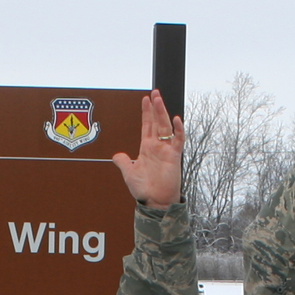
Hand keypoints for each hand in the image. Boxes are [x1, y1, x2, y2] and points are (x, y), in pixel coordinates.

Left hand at [113, 91, 182, 207]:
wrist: (155, 202)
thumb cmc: (144, 190)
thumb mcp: (129, 173)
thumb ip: (123, 162)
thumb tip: (116, 155)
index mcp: (147, 148)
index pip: (147, 126)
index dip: (146, 112)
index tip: (146, 99)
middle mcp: (157, 146)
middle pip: (157, 122)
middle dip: (155, 107)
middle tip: (155, 93)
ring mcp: (166, 150)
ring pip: (166, 127)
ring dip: (162, 113)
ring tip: (159, 99)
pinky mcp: (174, 156)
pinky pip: (178, 140)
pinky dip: (178, 130)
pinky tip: (176, 119)